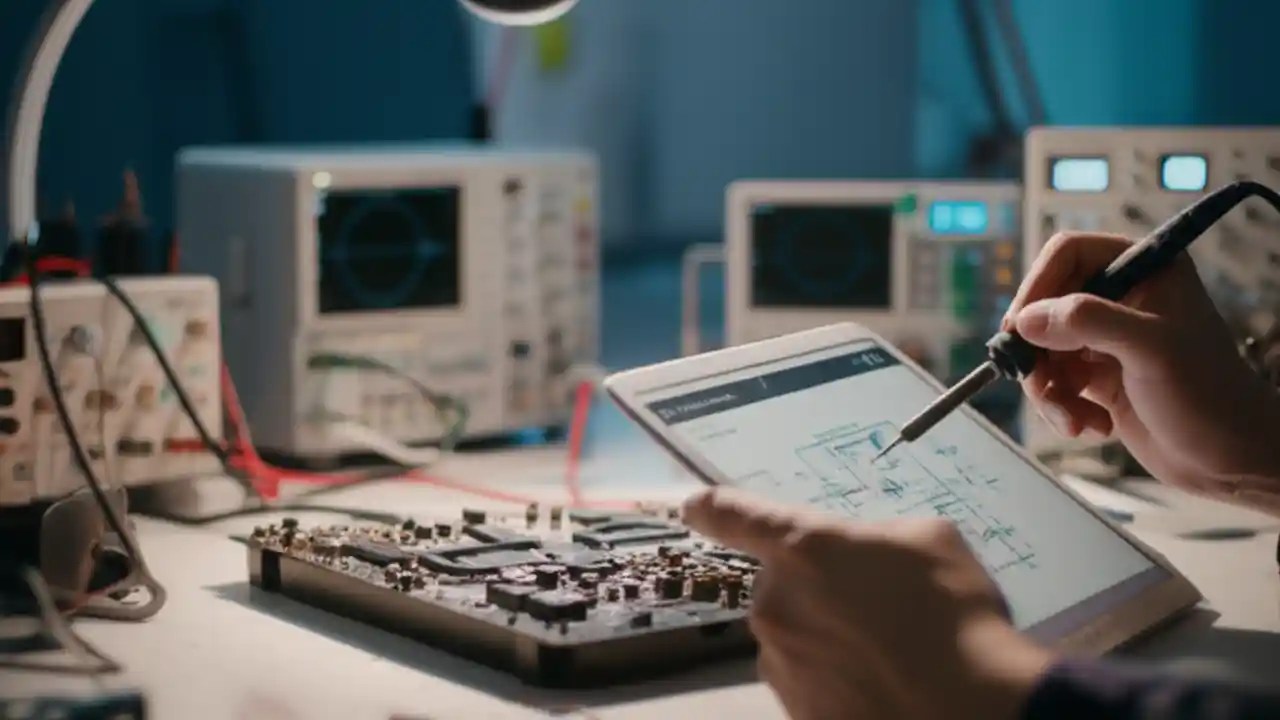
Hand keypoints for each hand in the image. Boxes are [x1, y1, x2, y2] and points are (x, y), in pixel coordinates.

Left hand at [683, 487, 1052, 719]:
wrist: (970, 711)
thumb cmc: (953, 614)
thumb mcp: (928, 540)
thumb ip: (876, 536)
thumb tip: (865, 554)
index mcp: (801, 549)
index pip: (734, 514)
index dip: (713, 507)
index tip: (696, 507)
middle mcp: (774, 605)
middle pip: (782, 588)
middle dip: (817, 591)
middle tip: (874, 606)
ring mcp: (781, 665)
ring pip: (795, 639)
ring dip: (826, 639)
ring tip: (888, 653)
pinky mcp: (796, 712)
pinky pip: (809, 683)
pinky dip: (836, 681)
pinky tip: (882, 685)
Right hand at [1006, 232, 1279, 514]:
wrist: (1230, 460)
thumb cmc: (1206, 395)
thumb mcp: (1150, 348)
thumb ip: (1088, 322)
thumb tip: (1024, 321)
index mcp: (1144, 270)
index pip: (1069, 254)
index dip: (1038, 286)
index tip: (1019, 328)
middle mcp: (1123, 298)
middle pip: (1046, 304)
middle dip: (1037, 349)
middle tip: (1036, 381)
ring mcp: (1108, 340)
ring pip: (1043, 348)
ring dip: (1047, 387)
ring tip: (1072, 419)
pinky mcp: (1099, 378)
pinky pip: (1054, 382)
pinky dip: (1060, 406)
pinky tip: (1090, 426)